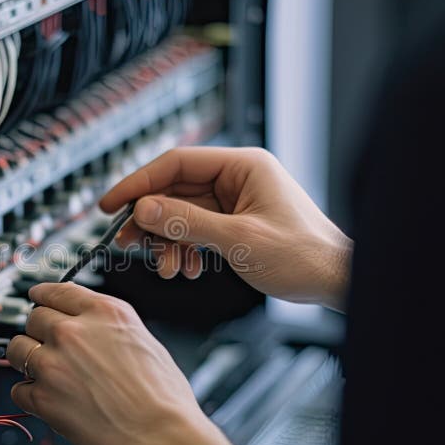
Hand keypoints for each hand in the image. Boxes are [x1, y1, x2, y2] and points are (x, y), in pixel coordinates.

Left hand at [7, 282, 259, 444]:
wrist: (161, 435)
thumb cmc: (162, 397)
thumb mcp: (144, 340)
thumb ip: (108, 328)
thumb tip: (91, 330)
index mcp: (104, 313)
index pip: (58, 290)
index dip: (43, 294)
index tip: (37, 297)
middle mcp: (74, 332)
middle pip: (33, 317)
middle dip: (39, 331)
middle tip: (49, 346)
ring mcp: (53, 364)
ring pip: (17, 348)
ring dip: (27, 359)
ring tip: (45, 374)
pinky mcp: (42, 398)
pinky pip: (18, 389)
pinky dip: (29, 396)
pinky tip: (49, 400)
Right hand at [101, 147, 352, 310]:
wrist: (334, 281)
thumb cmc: (303, 255)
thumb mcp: (238, 239)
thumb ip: (186, 222)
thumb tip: (144, 209)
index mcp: (243, 166)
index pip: (176, 164)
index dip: (138, 183)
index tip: (110, 205)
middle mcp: (237, 178)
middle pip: (175, 190)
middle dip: (151, 220)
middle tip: (127, 242)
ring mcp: (236, 201)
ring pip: (182, 214)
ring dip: (168, 241)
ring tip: (168, 267)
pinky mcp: (235, 223)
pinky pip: (196, 230)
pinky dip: (185, 249)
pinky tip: (188, 268)